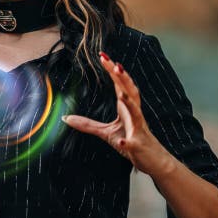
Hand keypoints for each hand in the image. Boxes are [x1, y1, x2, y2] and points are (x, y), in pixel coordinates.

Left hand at [62, 51, 174, 176]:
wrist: (152, 161)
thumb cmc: (132, 141)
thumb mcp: (106, 133)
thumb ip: (87, 124)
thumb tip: (65, 118)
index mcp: (127, 108)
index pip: (119, 85)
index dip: (112, 70)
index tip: (103, 56)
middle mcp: (135, 114)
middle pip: (129, 92)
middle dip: (122, 78)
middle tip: (114, 64)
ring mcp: (138, 129)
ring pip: (136, 113)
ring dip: (129, 103)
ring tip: (121, 94)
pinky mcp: (139, 146)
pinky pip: (133, 143)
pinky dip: (128, 142)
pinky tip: (124, 141)